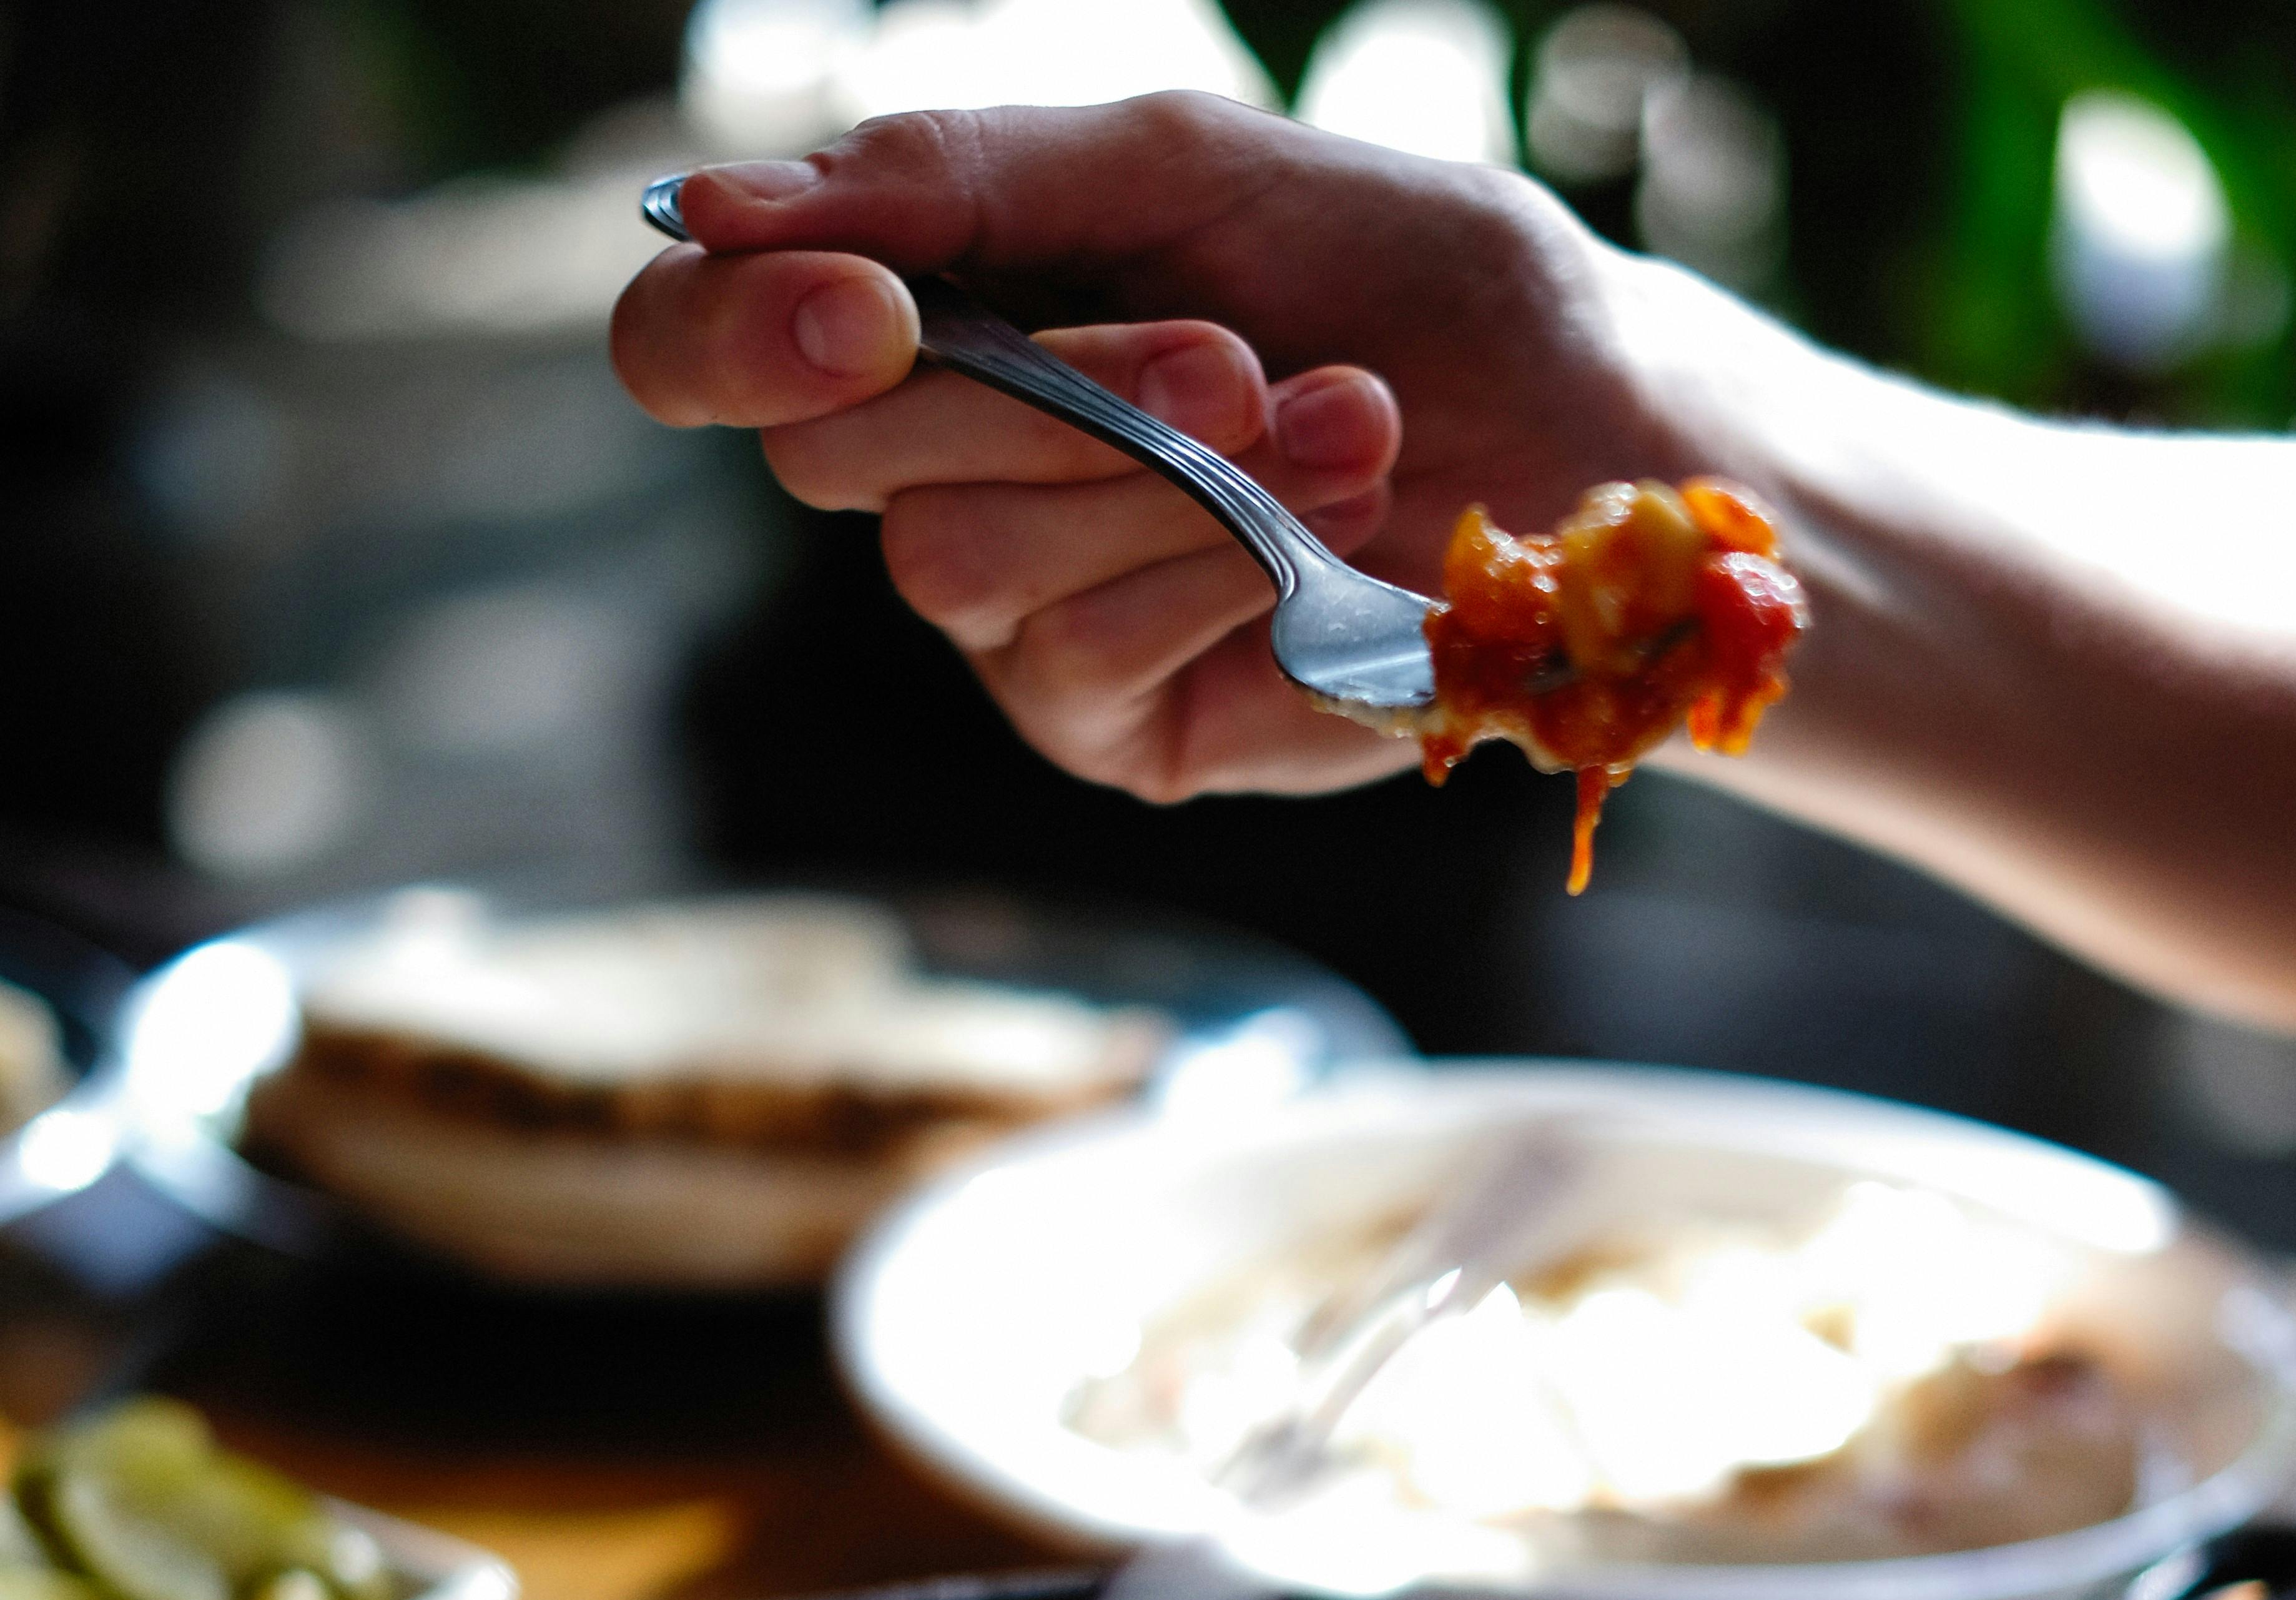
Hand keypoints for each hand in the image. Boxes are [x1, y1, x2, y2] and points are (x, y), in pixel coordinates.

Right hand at [609, 97, 1677, 803]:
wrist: (1590, 433)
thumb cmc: (1407, 281)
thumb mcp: (1191, 165)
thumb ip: (964, 174)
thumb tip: (709, 204)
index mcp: (927, 323)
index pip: (698, 352)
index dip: (732, 336)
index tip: (858, 301)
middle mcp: (937, 481)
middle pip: (836, 462)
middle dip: (1040, 393)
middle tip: (1231, 355)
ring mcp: (1013, 627)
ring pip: (954, 566)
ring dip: (1158, 485)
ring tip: (1336, 426)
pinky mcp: (1108, 731)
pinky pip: (1076, 658)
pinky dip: (1213, 575)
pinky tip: (1329, 532)